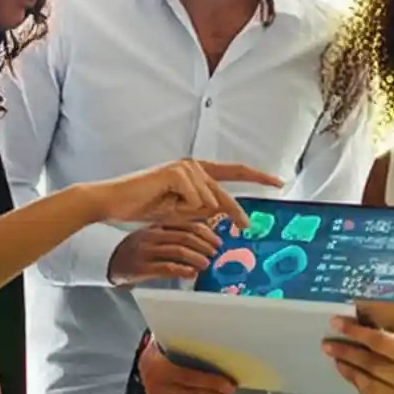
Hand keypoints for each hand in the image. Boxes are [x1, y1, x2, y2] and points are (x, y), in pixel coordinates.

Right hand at [79, 159, 280, 228]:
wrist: (115, 201)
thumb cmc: (144, 205)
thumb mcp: (180, 211)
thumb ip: (202, 208)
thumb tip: (222, 212)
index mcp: (197, 172)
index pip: (233, 172)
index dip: (257, 176)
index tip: (279, 182)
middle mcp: (194, 166)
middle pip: (223, 195)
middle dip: (234, 213)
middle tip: (247, 227)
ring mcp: (186, 167)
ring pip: (207, 202)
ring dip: (188, 213)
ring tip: (166, 208)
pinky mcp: (177, 172)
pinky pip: (194, 201)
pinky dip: (180, 209)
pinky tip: (163, 203)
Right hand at [109, 222, 221, 283]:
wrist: (107, 261)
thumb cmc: (136, 248)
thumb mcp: (154, 235)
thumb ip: (175, 234)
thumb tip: (204, 236)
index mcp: (157, 225)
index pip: (186, 224)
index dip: (205, 232)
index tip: (217, 241)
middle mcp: (152, 236)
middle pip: (185, 237)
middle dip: (204, 245)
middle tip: (215, 253)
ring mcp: (146, 251)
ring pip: (178, 251)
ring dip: (197, 257)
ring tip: (207, 264)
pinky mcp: (141, 268)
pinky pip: (166, 267)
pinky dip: (182, 270)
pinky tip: (192, 273)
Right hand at [138, 339, 237, 393]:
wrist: (142, 362)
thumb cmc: (160, 348)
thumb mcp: (167, 340)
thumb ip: (184, 342)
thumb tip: (213, 339)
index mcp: (157, 365)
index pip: (189, 377)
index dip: (211, 382)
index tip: (228, 384)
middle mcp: (155, 384)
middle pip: (192, 392)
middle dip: (214, 393)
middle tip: (230, 391)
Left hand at [322, 316, 393, 393]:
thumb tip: (378, 336)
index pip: (377, 341)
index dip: (354, 331)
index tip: (337, 323)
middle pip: (367, 364)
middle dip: (344, 352)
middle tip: (327, 344)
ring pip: (367, 385)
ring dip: (350, 372)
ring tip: (337, 361)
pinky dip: (364, 389)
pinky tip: (356, 379)